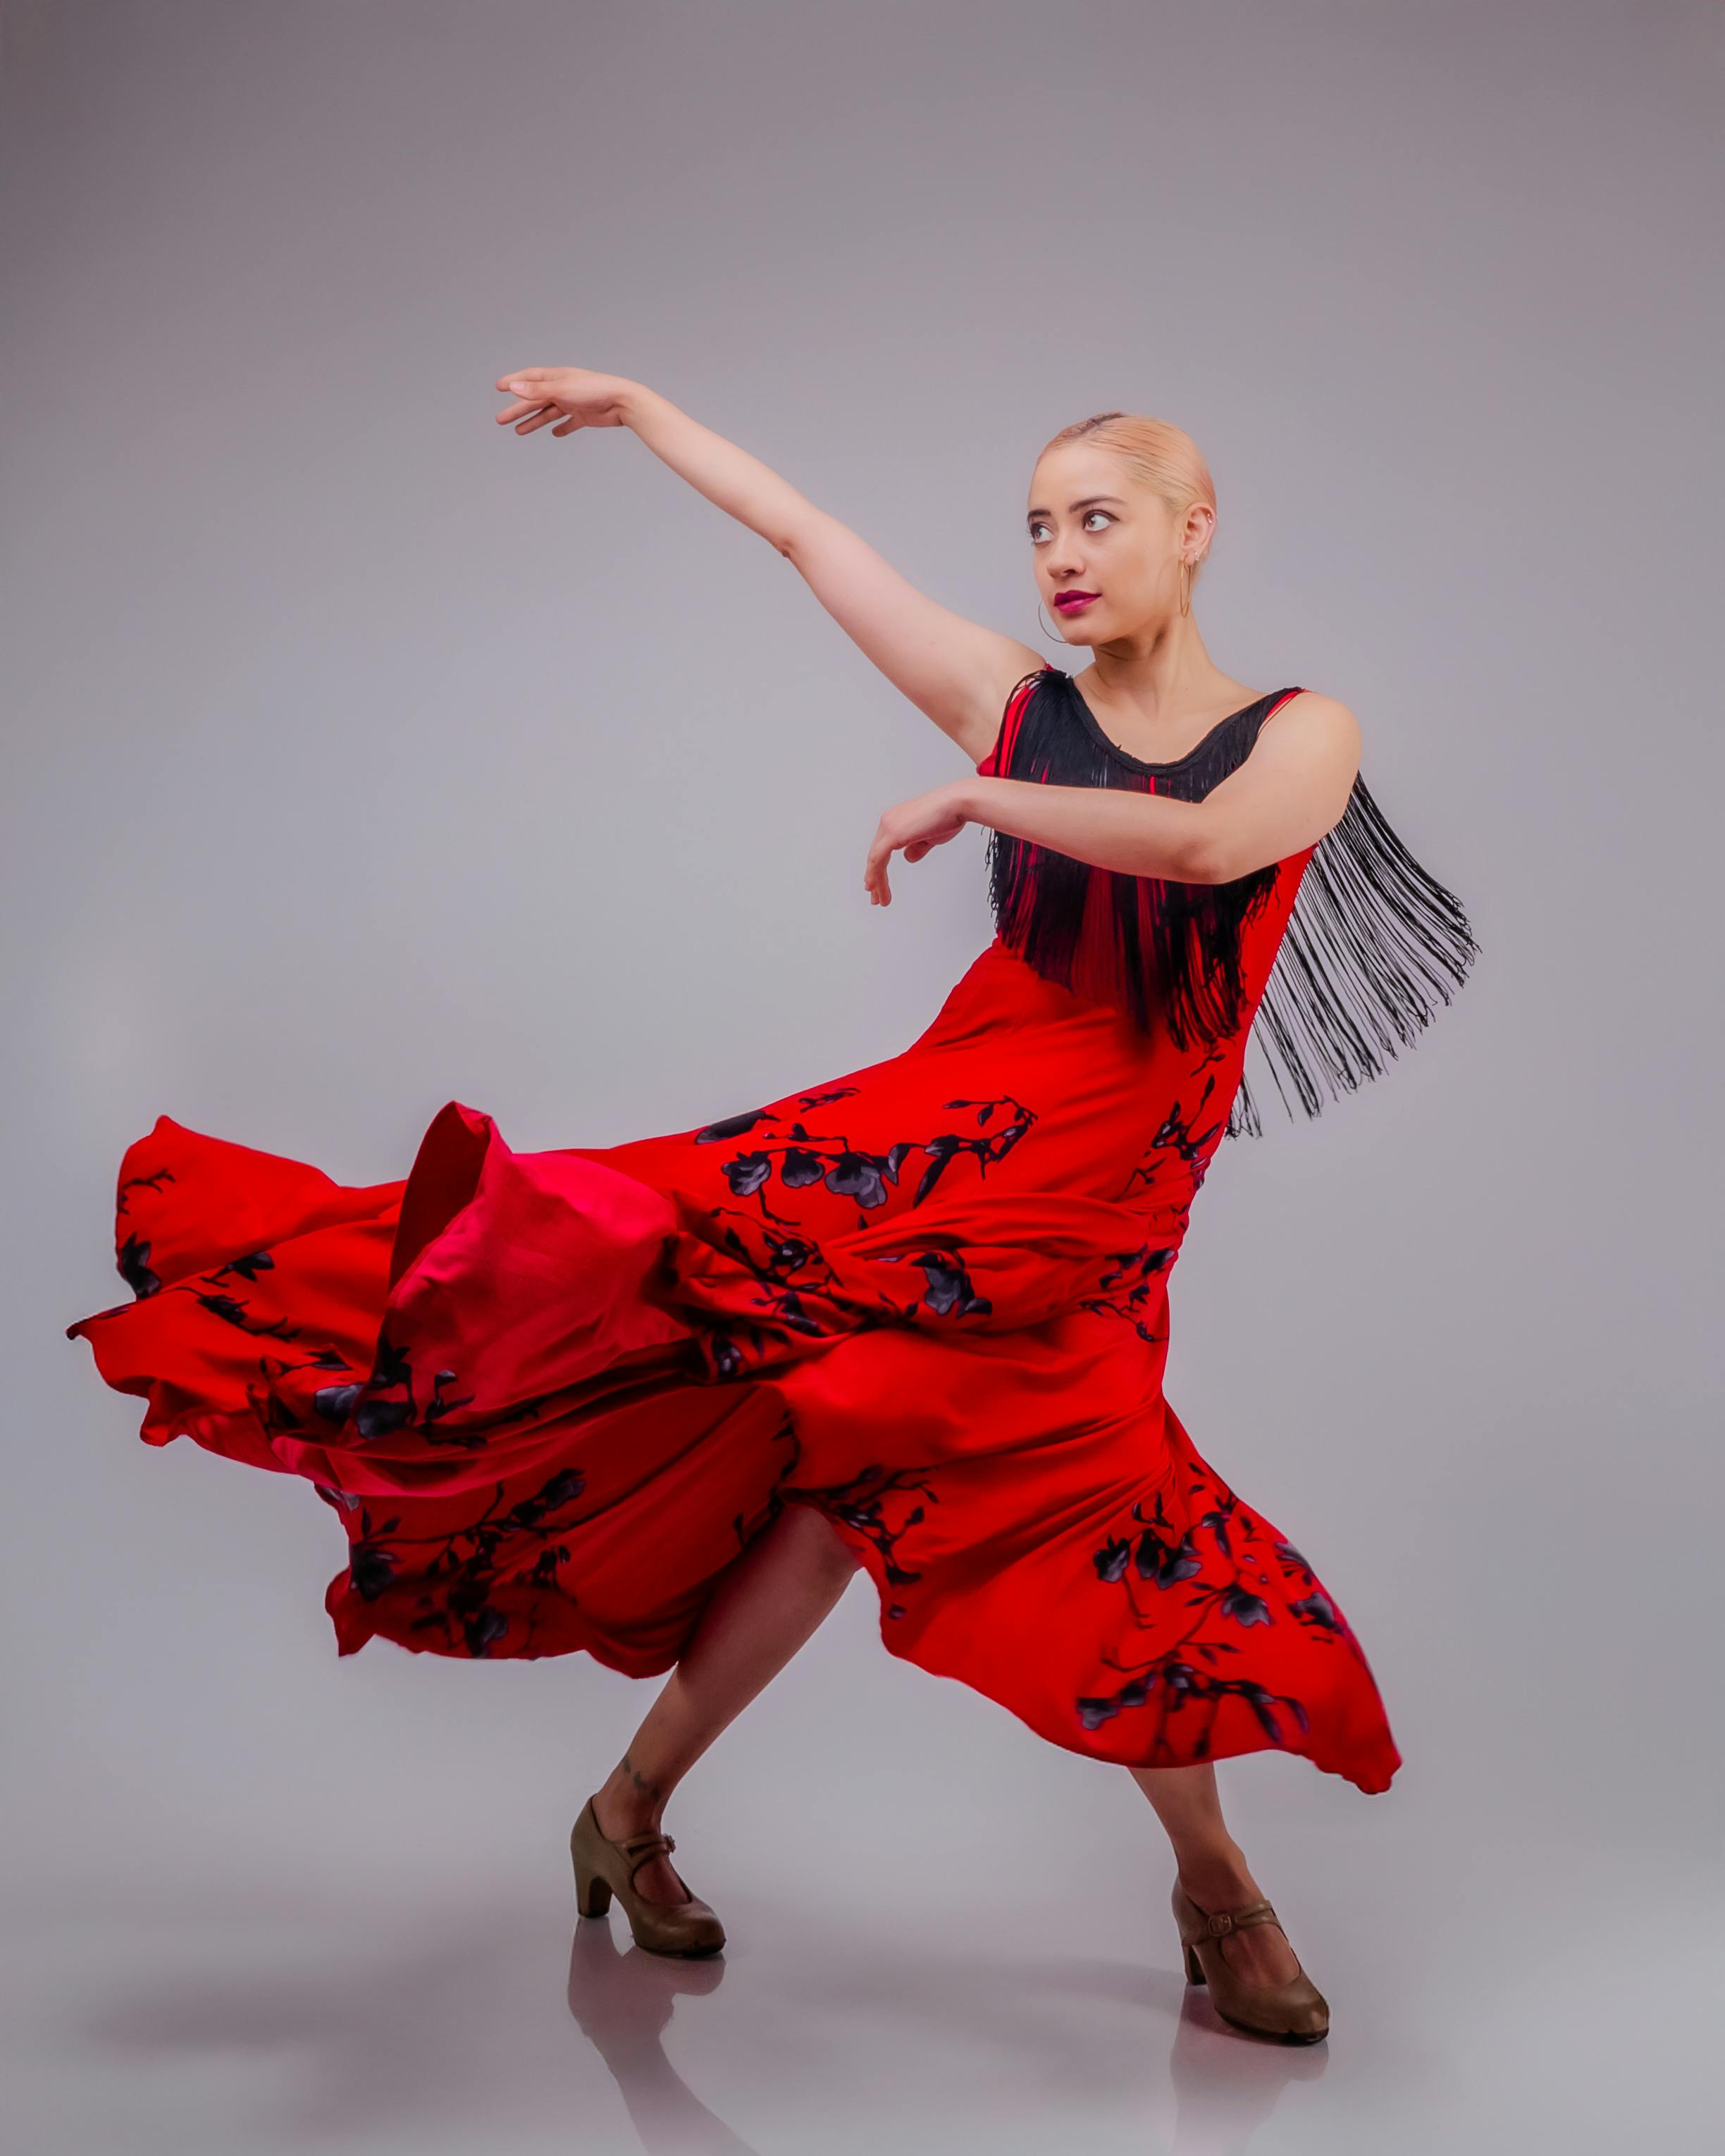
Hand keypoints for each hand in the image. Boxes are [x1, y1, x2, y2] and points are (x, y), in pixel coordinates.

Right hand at [494, 366, 642, 436]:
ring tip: (518, 431)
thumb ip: (537, 390)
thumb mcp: (561, 389)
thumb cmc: (593, 390)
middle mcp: (563, 389)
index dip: (514, 382)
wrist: (622, 402)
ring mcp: (574, 403)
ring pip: (548, 413)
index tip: (498, 387)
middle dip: (518, 409)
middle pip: (535, 399)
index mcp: (556, 377)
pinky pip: (569, 423)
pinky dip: (561, 428)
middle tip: (501, 419)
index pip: (529, 378)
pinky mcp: (585, 416)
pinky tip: (555, 433)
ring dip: (533, 421)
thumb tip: (514, 386)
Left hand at [863, 782, 973, 907]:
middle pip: (876, 854)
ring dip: (876, 882)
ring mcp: (889, 826)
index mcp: (896, 820)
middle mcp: (889, 821)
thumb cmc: (949, 816)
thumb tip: (908, 858)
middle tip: (876, 897)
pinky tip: (875, 888)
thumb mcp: (930, 837)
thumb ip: (917, 848)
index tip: (879, 884)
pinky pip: (877, 859)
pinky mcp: (892, 834)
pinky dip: (875, 875)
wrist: (957, 804)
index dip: (879, 868)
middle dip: (875, 878)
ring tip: (879, 900)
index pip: (882, 848)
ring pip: (875, 859)